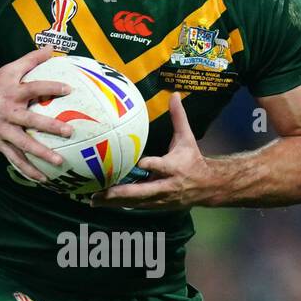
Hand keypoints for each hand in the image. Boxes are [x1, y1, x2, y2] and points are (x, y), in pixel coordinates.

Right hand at [0, 46, 73, 180]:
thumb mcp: (9, 70)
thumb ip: (31, 60)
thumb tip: (52, 48)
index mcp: (12, 93)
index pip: (34, 88)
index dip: (51, 87)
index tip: (69, 89)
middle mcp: (8, 112)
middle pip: (30, 120)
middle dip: (49, 126)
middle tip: (69, 131)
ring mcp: (2, 130)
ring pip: (23, 144)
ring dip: (41, 154)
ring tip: (59, 162)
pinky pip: (15, 159)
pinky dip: (28, 170)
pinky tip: (43, 179)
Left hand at [91, 93, 214, 210]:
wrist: (206, 187)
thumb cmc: (192, 160)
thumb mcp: (187, 138)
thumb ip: (178, 117)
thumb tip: (173, 94)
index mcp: (174, 167)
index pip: (162, 166)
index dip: (151, 165)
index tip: (140, 163)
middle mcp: (166, 185)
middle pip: (144, 191)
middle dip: (123, 192)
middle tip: (103, 191)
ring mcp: (160, 199)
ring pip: (136, 202)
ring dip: (115, 202)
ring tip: (94, 200)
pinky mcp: (156, 205)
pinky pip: (135, 206)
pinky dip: (119, 205)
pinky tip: (101, 203)